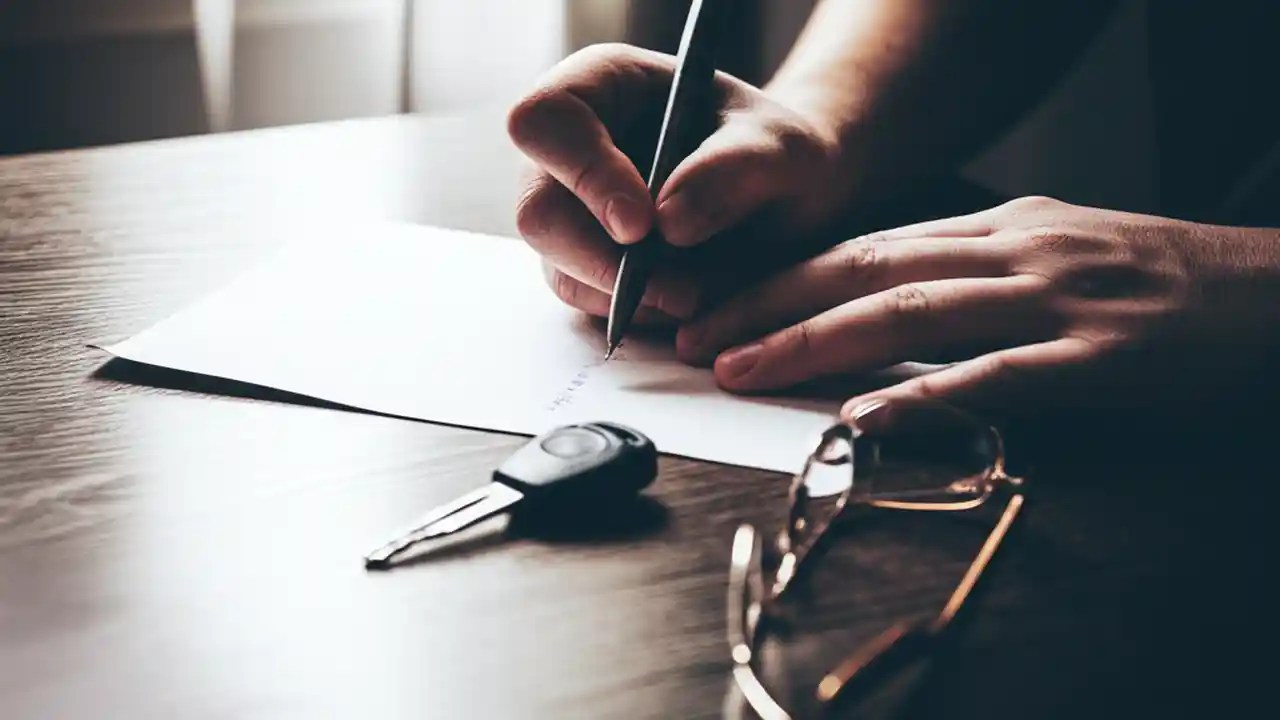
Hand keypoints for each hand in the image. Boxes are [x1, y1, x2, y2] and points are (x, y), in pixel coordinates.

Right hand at [506, 43, 848, 323]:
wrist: (786, 202)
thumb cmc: (776, 155)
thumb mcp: (781, 149)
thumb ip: (733, 170)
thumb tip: (667, 222)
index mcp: (603, 85)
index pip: (547, 119)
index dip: (582, 172)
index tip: (640, 224)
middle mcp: (570, 149)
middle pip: (538, 211)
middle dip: (603, 260)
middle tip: (680, 288)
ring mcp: (570, 212)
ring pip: (559, 267)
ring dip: (627, 298)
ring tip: (699, 294)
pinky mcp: (584, 265)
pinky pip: (587, 302)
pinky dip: (636, 315)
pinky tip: (687, 302)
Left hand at [677, 195, 1279, 418]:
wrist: (1278, 294)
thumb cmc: (1161, 284)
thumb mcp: (1056, 255)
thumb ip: (972, 274)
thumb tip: (884, 303)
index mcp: (999, 229)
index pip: (866, 247)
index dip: (783, 277)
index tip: (720, 306)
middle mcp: (1014, 252)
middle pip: (866, 270)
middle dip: (771, 303)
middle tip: (699, 338)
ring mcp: (1055, 302)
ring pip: (911, 312)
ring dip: (815, 342)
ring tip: (744, 369)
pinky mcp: (1099, 360)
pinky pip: (996, 379)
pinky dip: (922, 396)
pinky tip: (863, 418)